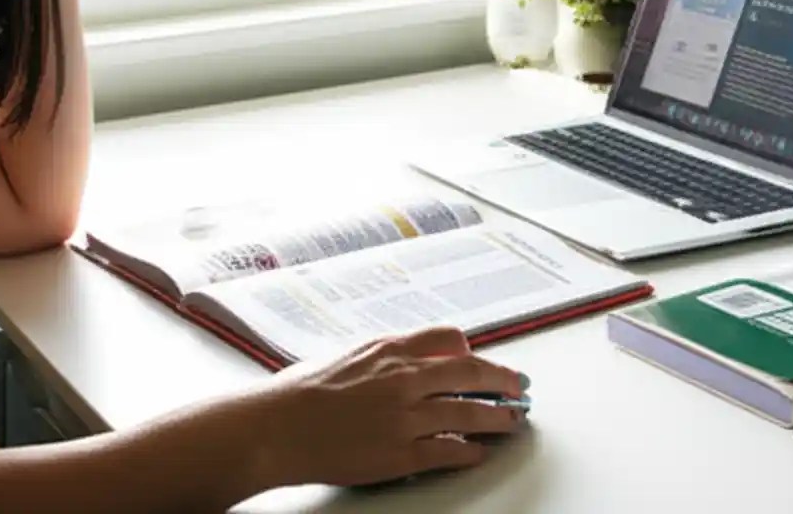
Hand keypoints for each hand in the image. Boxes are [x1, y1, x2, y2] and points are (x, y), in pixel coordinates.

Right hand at [256, 327, 526, 487]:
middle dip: (503, 380)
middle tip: (519, 386)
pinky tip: (479, 452)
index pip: (449, 339)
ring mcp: (405, 417)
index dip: (473, 351)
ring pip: (469, 412)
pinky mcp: (400, 453)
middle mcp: (404, 378)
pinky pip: (449, 451)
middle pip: (472, 372)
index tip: (483, 359)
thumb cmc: (296, 395)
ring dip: (498, 417)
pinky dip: (470, 451)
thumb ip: (379, 358)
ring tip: (513, 421)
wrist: (274, 428)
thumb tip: (399, 361)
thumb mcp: (344, 357)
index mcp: (389, 350)